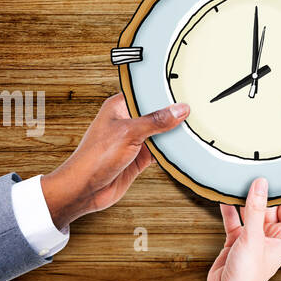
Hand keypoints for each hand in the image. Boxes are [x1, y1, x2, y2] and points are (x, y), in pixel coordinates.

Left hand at [40, 94, 188, 230]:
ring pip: (161, 132)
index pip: (147, 93)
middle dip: (174, 113)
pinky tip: (185, 146)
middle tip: (197, 108)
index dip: (165, 91)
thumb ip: (156, 121)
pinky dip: (172, 150)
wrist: (83, 190)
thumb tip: (180, 109)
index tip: (186, 89)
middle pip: (157, 113)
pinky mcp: (140, 156)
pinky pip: (162, 150)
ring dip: (174, 133)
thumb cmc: (94, 158)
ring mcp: (134, 139)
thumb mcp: (129, 133)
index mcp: (119, 107)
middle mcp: (127, 121)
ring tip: (196, 126)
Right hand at [206, 177, 280, 280]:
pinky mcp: (237, 240)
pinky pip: (235, 219)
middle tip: (253, 171)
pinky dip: (229, 209)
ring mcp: (254, 237)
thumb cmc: (247, 279)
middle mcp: (271, 236)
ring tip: (237, 180)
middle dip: (260, 191)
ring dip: (243, 199)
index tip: (277, 171)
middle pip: (268, 205)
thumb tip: (260, 185)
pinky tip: (224, 197)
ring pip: (250, 211)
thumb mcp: (252, 239)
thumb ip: (255, 210)